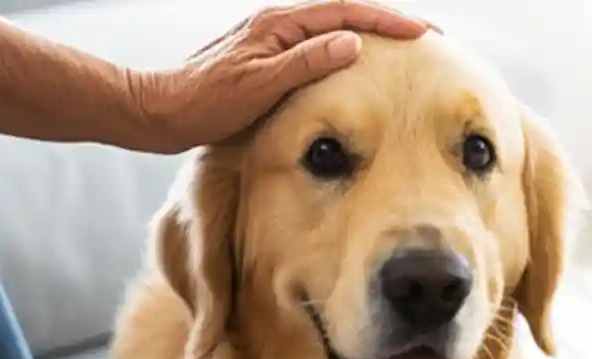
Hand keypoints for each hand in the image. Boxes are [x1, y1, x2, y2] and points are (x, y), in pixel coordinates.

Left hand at [130, 1, 431, 153]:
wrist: (163, 113)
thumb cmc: (207, 104)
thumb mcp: (260, 85)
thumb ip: (307, 62)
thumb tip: (353, 43)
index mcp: (280, 24)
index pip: (346, 13)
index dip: (387, 21)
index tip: (423, 32)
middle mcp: (278, 23)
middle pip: (345, 12)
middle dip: (388, 20)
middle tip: (428, 34)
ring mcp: (273, 39)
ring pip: (334, 27)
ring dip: (371, 33)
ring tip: (405, 46)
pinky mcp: (269, 57)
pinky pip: (320, 44)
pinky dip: (349, 48)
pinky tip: (361, 64)